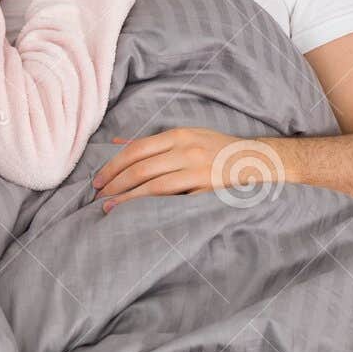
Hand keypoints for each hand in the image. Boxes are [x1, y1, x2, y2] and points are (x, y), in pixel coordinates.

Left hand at [92, 128, 277, 210]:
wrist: (256, 160)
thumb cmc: (215, 148)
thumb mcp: (185, 136)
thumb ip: (152, 143)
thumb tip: (116, 144)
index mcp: (178, 135)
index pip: (136, 150)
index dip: (112, 166)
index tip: (97, 180)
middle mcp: (187, 150)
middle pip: (141, 168)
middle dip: (115, 184)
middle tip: (98, 197)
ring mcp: (199, 171)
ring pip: (154, 186)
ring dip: (128, 199)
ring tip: (110, 209)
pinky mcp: (208, 190)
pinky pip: (176, 201)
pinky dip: (154, 209)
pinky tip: (140, 216)